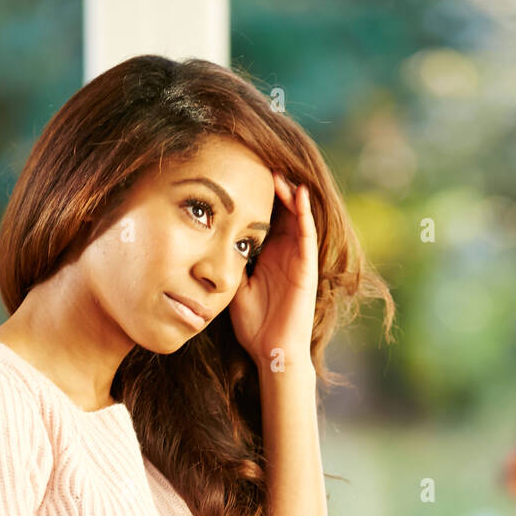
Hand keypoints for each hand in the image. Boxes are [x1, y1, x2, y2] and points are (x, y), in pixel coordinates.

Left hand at [228, 171, 318, 367]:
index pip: (264, 218)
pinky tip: (299, 192)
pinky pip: (307, 233)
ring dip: (289, 194)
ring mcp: (297, 259)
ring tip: (276, 171)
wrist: (272, 351)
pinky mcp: (307, 267)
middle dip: (273, 188)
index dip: (256, 196)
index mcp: (268, 256)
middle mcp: (284, 253)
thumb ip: (229, 264)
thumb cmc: (254, 325)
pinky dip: (304, 212)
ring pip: (296, 217)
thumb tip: (208, 243)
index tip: (241, 174)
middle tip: (259, 163)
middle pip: (282, 211)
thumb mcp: (234, 287)